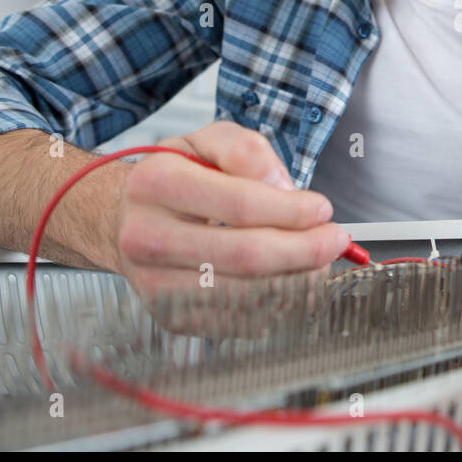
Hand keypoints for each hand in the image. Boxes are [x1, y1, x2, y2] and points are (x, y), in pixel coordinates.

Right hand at [112, 121, 344, 335]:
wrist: (125, 221)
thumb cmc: (176, 178)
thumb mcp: (208, 141)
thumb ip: (247, 151)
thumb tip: (283, 188)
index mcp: (157, 185)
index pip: (241, 205)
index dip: (293, 210)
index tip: (323, 209)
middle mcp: (149, 238)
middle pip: (247, 256)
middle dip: (305, 250)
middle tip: (336, 240)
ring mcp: (157, 285)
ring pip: (247, 294)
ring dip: (298, 279)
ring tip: (318, 259)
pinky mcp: (173, 317)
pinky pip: (240, 320)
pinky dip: (278, 304)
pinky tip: (292, 281)